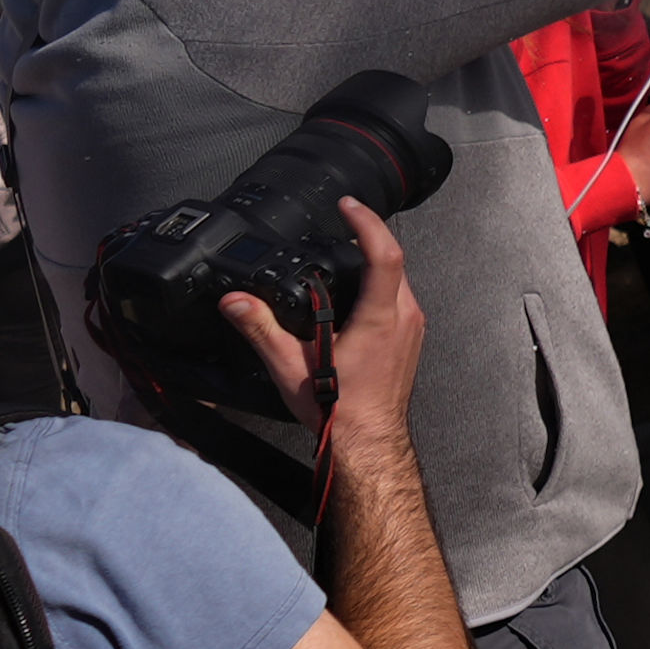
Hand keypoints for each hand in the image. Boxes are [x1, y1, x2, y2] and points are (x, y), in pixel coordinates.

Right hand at [223, 201, 423, 437]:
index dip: (367, 223)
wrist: (369, 442)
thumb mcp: (290, 368)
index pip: (385, 254)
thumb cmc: (340, 412)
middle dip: (366, 238)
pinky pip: (399, 298)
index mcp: (380, 318)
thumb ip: (262, 330)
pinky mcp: (411, 337)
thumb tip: (237, 302)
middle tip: (341, 225)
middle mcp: (404, 318)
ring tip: (343, 256)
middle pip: (392, 260)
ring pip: (397, 279)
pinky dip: (377, 286)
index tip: (349, 206)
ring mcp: (412, 327)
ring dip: (372, 264)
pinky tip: (353, 295)